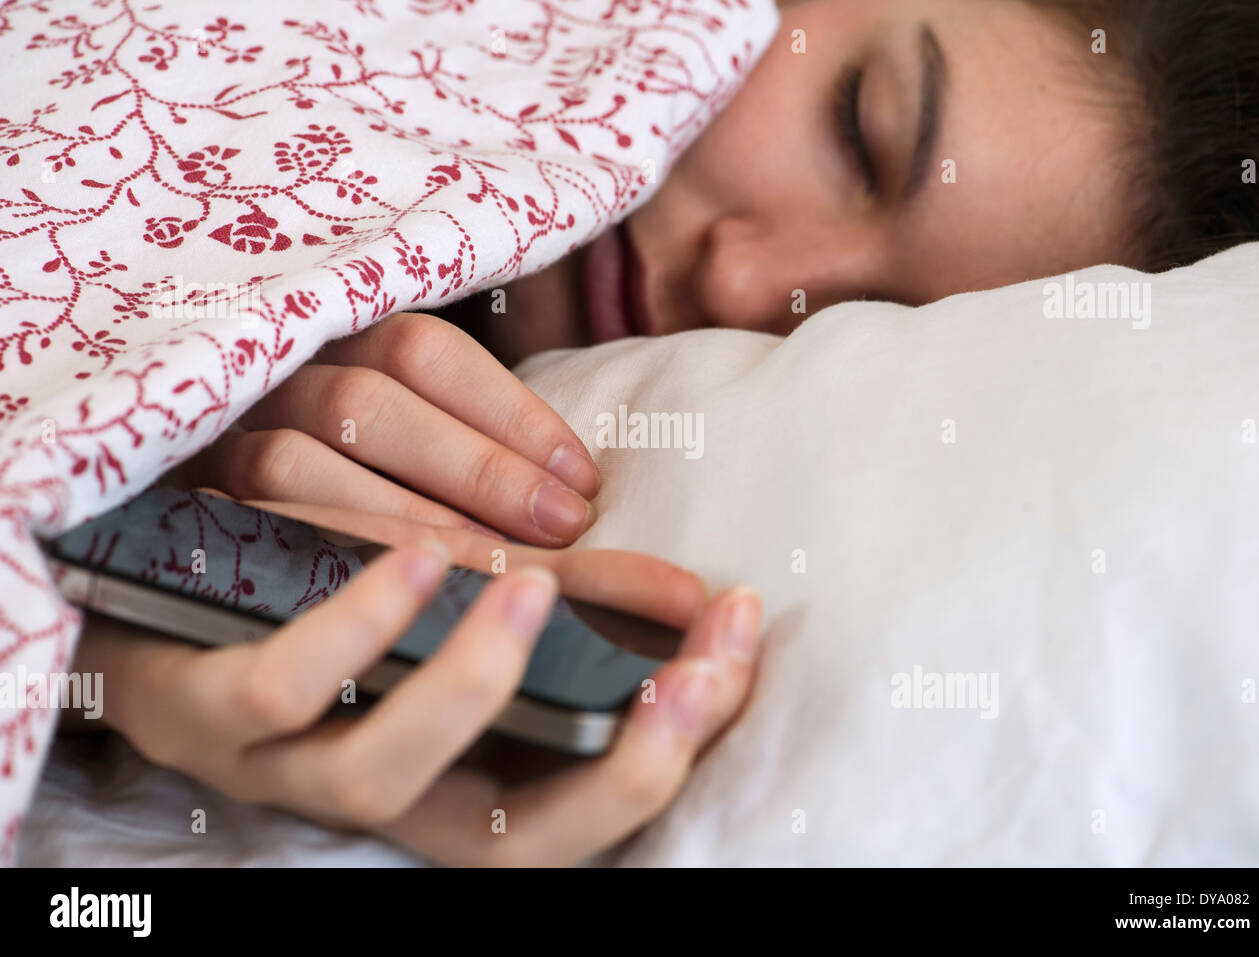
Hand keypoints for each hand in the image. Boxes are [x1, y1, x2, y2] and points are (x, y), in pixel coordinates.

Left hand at [71, 520, 762, 865]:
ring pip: (376, 777)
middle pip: (506, 850)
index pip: (578, 820)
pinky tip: (422, 554)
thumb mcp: (452, 612)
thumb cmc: (327, 607)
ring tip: (538, 588)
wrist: (158, 596)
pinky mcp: (205, 707)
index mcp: (444, 787)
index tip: (735, 652)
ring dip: (475, 688)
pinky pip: (279, 688)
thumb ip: (551, 604)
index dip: (668, 754)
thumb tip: (674, 585)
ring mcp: (283, 763)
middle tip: (698, 665)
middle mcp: (376, 802)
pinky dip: (357, 628)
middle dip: (625, 766)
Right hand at [168, 313, 599, 545]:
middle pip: (370, 404)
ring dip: (410, 522)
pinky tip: (405, 593)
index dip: (511, 413)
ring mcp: (209, 432)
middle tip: (562, 528)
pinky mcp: (178, 498)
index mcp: (330, 327)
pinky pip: (253, 527)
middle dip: (478, 470)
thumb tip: (577, 484)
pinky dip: (335, 558)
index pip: (425, 350)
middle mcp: (266, 368)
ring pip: (301, 466)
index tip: (584, 479)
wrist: (183, 511)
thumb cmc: (345, 464)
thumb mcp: (404, 420)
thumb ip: (467, 431)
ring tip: (497, 567)